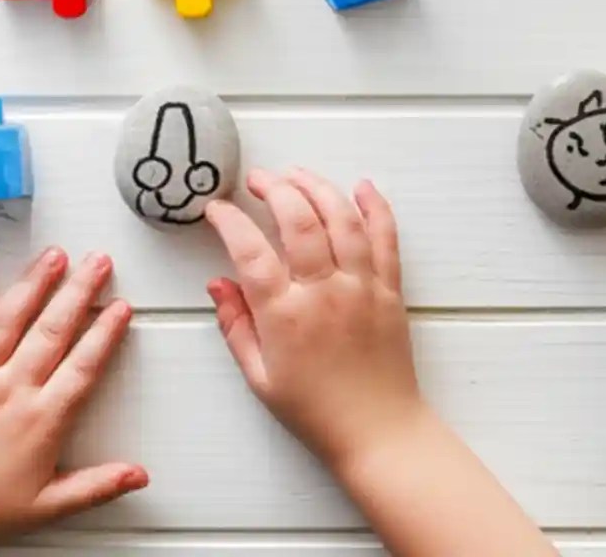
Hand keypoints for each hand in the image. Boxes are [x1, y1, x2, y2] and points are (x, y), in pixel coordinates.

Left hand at [0, 250, 147, 549]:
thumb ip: (97, 486)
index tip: (121, 307)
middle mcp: (9, 390)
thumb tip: (139, 476)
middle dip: (80, 290)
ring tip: (55, 255)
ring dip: (35, 282)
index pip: (84, 365)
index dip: (106, 333)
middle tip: (99, 261)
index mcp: (41, 421)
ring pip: (9, 318)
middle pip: (53, 329)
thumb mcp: (48, 506)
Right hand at [205, 169, 421, 467]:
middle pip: (299, 220)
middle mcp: (324, 293)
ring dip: (317, 187)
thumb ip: (235, 326)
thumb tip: (217, 284)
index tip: (216, 209)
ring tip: (296, 174)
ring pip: (342, 218)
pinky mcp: (390, 291)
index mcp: (285, 316)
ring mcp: (362, 288)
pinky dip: (374, 207)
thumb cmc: (315, 411)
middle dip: (275, 189)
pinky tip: (360, 187)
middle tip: (258, 180)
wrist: (378, 431)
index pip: (250, 251)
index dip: (229, 221)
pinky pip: (385, 238)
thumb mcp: (259, 376)